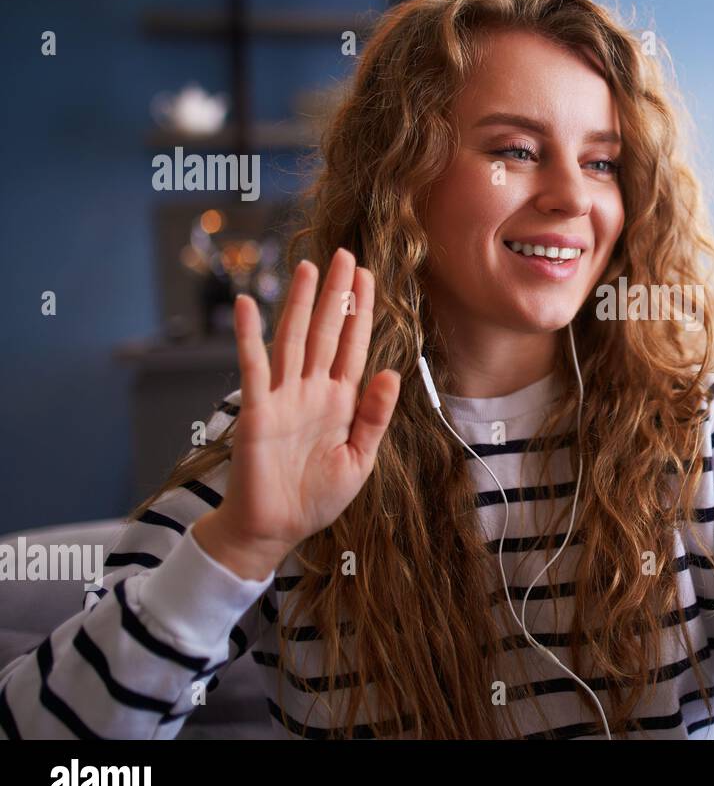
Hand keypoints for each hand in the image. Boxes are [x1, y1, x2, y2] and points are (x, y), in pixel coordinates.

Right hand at [193, 248, 400, 580]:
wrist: (275, 530)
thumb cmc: (316, 498)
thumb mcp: (360, 459)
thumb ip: (375, 416)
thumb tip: (392, 373)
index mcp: (340, 401)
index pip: (353, 347)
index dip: (361, 313)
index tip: (369, 278)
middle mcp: (311, 391)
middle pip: (325, 332)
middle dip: (336, 295)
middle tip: (344, 254)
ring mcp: (283, 398)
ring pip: (293, 340)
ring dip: (300, 304)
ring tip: (308, 267)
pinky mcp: (257, 411)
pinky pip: (253, 368)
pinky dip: (250, 337)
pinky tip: (250, 306)